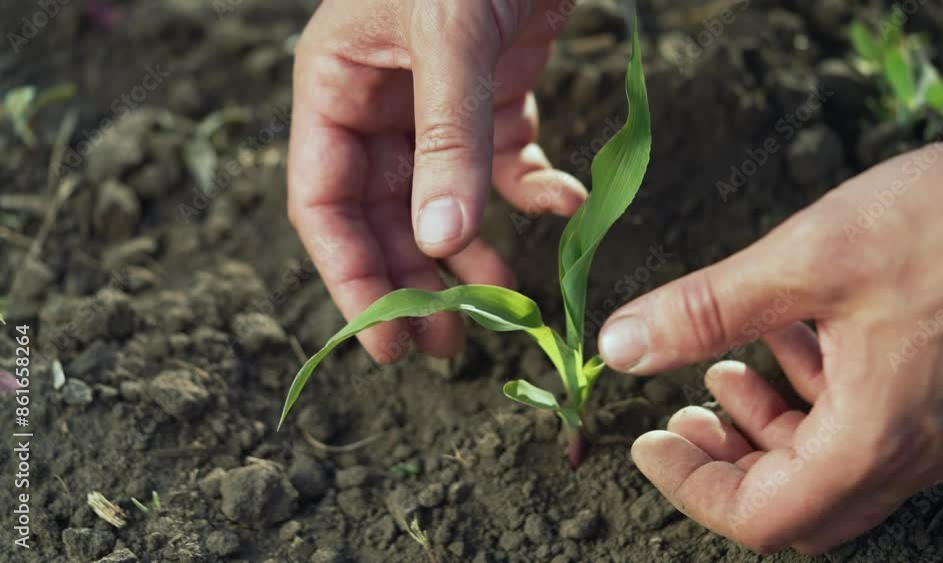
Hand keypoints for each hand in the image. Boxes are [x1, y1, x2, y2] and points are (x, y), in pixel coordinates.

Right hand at [288, 1, 585, 362]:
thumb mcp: (448, 36)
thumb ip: (445, 137)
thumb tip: (440, 241)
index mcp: (335, 87)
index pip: (323, 203)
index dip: (350, 276)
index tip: (384, 338)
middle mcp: (379, 104)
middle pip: (383, 216)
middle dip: (412, 281)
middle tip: (444, 347)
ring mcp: (437, 105)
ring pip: (442, 202)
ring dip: (470, 255)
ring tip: (501, 306)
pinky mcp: (495, 97)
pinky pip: (503, 162)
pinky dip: (532, 188)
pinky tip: (564, 203)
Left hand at [598, 133, 942, 552]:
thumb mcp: (805, 260)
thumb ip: (705, 311)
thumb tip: (621, 347)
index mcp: (875, 438)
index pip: (761, 516)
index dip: (691, 486)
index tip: (647, 440)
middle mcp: (911, 451)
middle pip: (794, 502)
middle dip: (725, 465)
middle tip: (680, 418)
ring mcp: (934, 426)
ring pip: (826, 465)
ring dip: (763, 428)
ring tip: (721, 371)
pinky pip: (862, 422)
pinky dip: (809, 393)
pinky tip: (784, 335)